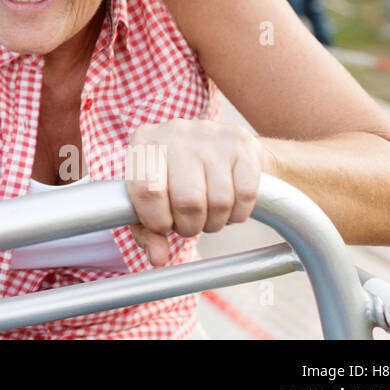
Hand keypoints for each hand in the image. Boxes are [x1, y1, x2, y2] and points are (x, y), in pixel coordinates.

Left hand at [124, 119, 266, 266]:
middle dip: (190, 226)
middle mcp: (175, 130)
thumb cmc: (178, 179)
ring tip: (208, 213)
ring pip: (219, 201)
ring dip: (215, 222)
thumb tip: (157, 258)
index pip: (146, 190)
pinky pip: (245, 195)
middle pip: (187, 201)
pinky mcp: (242, 141)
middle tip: (190, 223)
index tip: (163, 225)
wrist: (223, 151)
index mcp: (144, 141)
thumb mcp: (154, 201)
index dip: (156, 221)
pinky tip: (229, 204)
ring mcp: (210, 133)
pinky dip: (238, 213)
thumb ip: (147, 231)